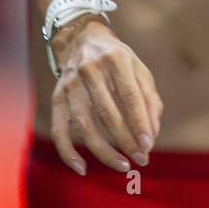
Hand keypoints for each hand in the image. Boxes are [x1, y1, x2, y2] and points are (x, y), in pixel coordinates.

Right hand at [48, 17, 163, 174]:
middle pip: (108, 113)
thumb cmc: (117, 60)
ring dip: (104, 151)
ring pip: (84, 125)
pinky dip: (68, 152)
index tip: (148, 145)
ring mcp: (70, 84)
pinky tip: (82, 168)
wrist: (81, 38)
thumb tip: (151, 135)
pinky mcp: (57, 97)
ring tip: (123, 166)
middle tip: (142, 159)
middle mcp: (91, 70)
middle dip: (126, 141)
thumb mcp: (138, 69)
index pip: (130, 96)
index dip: (140, 123)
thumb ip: (149, 100)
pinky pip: (59, 130)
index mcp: (116, 59)